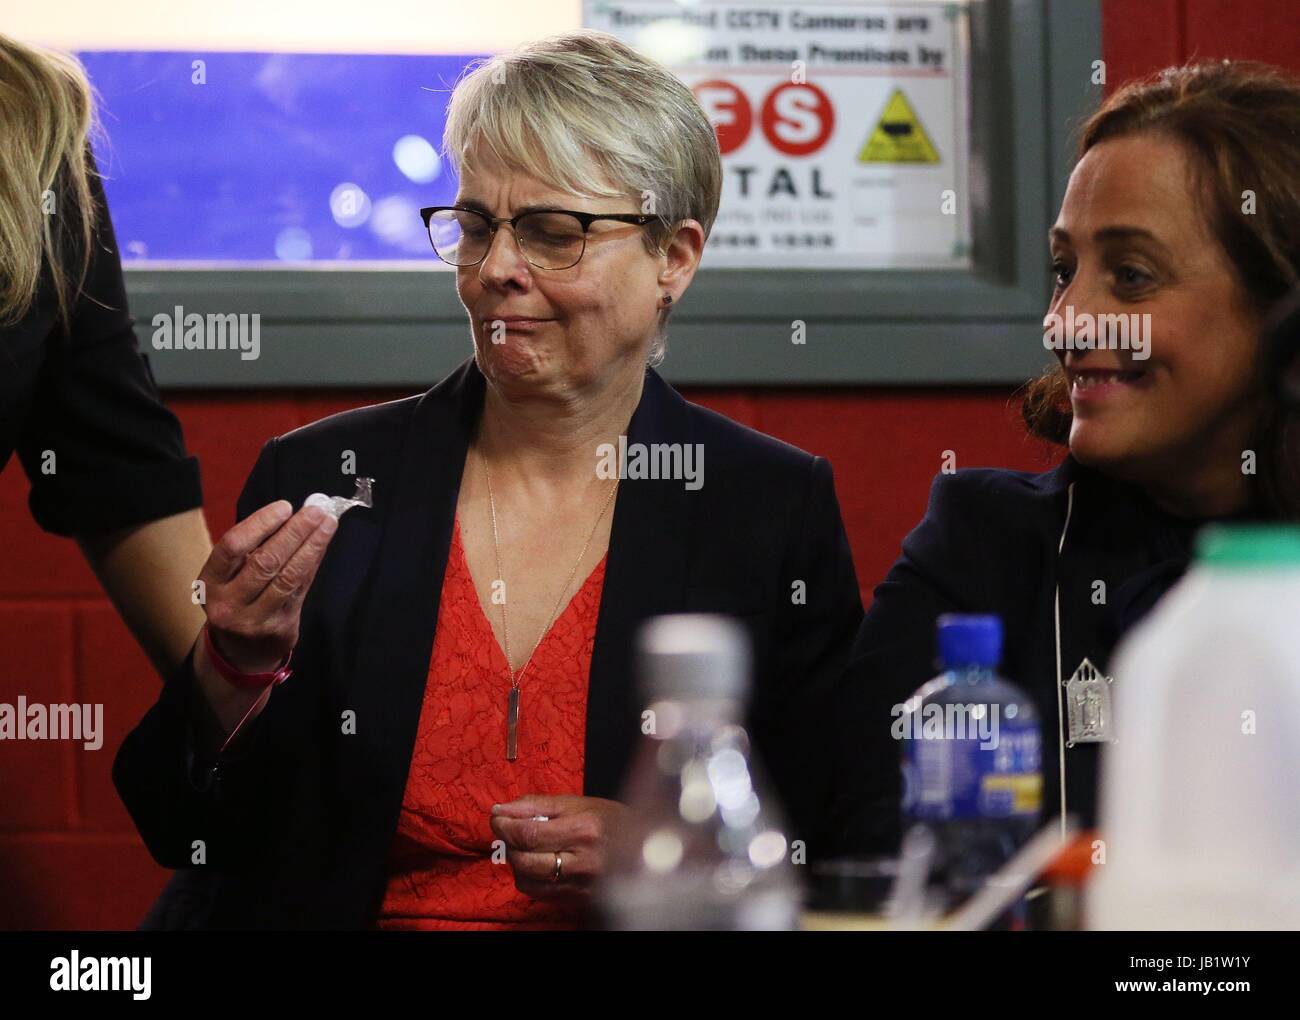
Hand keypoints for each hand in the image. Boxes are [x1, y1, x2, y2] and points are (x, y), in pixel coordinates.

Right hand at [198, 500, 337, 673]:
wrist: (240, 653)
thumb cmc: (238, 599)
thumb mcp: (230, 577)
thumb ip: (254, 548)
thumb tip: (296, 513)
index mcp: (210, 583)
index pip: (232, 547)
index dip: (260, 524)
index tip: (285, 506)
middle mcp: (228, 603)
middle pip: (265, 561)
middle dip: (295, 532)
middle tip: (317, 510)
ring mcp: (254, 619)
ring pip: (288, 576)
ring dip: (312, 546)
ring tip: (327, 523)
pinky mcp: (279, 629)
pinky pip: (300, 589)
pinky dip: (313, 563)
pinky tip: (322, 545)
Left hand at [490, 794, 629, 900]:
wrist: (644, 848)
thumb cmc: (610, 821)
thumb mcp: (578, 803)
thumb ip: (537, 805)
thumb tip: (502, 808)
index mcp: (584, 830)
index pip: (529, 833)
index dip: (504, 826)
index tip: (497, 817)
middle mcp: (582, 861)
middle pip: (524, 859)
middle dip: (506, 843)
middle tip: (506, 829)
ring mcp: (580, 884)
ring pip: (526, 880)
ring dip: (515, 862)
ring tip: (523, 846)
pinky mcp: (577, 899)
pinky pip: (537, 893)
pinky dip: (527, 878)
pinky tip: (536, 863)